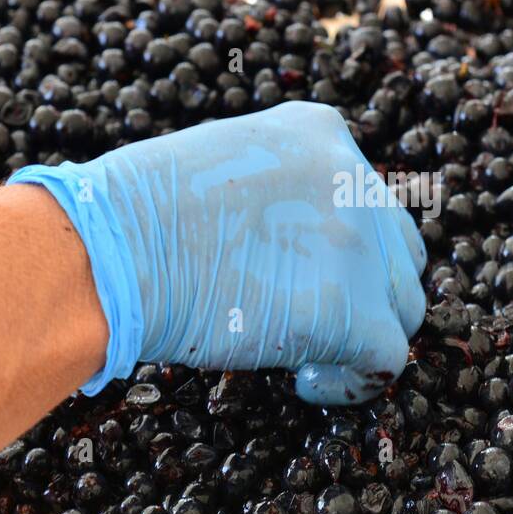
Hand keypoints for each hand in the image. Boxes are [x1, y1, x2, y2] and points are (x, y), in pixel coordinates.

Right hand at [10, 101, 426, 404]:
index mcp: (320, 132)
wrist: (110, 252)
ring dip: (365, 333)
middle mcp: (353, 178)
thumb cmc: (134, 216)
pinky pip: (387, 358)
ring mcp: (357, 243)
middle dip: (366, 291)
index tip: (304, 276)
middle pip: (397, 250)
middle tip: (314, 321)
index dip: (346, 248)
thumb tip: (298, 241)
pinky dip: (355, 380)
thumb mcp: (220, 162)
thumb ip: (277, 186)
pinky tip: (308, 381)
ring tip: (308, 355)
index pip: (366, 196)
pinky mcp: (351, 309)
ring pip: (402, 304)